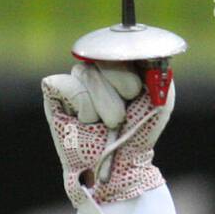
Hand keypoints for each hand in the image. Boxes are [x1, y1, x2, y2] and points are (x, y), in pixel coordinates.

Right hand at [41, 60, 173, 208]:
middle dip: (122, 90)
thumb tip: (150, 50)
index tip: (137, 93)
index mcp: (122, 65)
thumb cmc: (138, 137)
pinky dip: (83, 108)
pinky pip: (67, 85)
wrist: (119, 169)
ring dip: (106, 107)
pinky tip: (86, 122)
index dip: (130, 69)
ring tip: (108, 124)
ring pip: (88, 74)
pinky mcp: (54, 91)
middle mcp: (97, 68)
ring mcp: (75, 79)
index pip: (122, 45)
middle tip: (124, 114)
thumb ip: (159, 72)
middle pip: (106, 59)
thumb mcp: (160, 103)